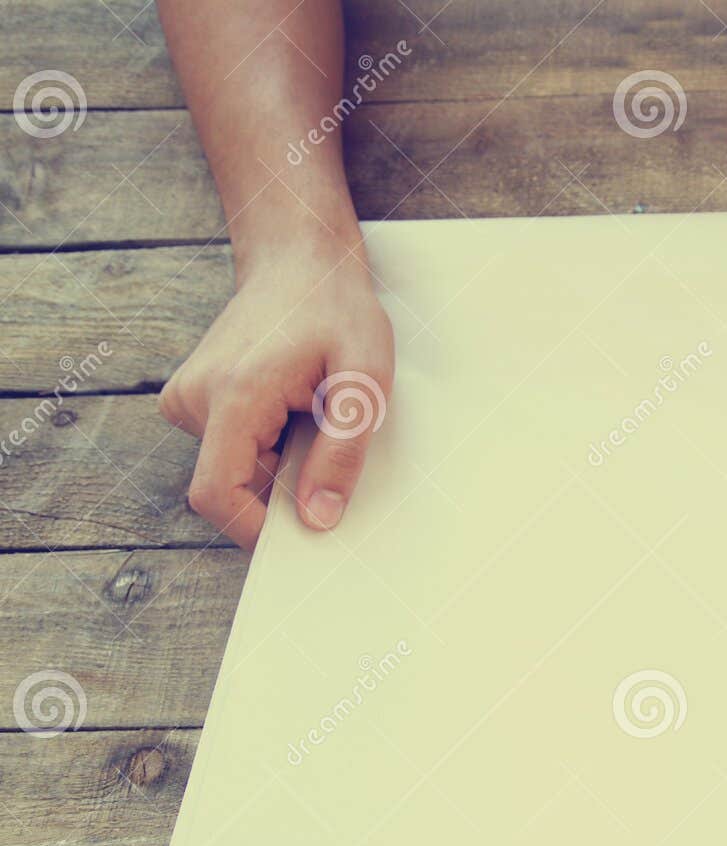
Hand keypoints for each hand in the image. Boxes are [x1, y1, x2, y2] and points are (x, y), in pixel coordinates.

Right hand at [159, 244, 393, 548]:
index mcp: (231, 396)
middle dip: (280, 491)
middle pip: (228, 487)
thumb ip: (342, 453)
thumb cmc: (336, 310)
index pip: (216, 495)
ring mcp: (187, 399)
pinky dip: (267, 446)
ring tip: (312, 416)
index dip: (257, 529)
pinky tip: (293, 410)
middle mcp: (194, 399)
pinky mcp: (194, 400)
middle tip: (326, 454)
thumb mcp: (365, 380)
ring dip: (278, 463)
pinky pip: (230, 449)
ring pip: (232, 469)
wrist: (300, 260)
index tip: (305, 530)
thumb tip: (319, 519)